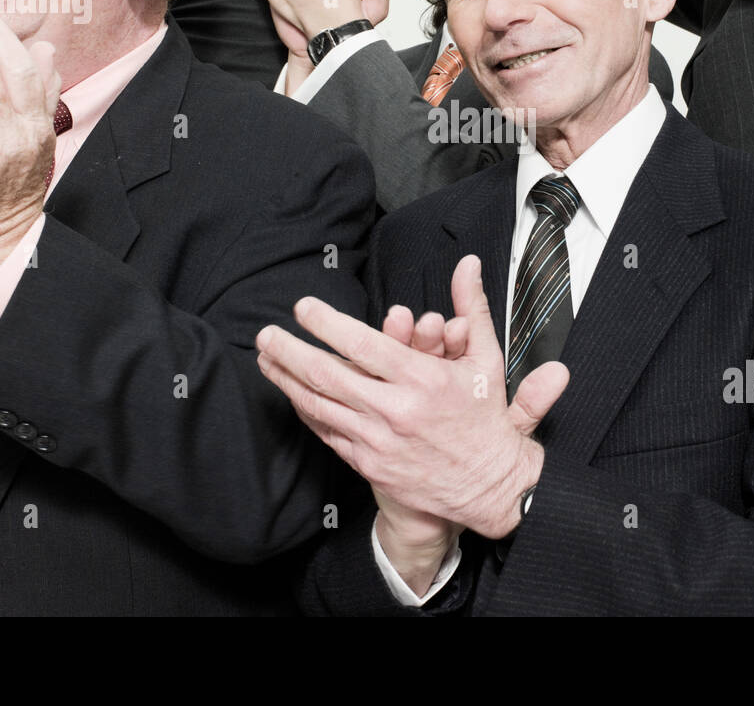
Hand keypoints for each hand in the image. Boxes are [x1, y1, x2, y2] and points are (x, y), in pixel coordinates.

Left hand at [256, 255, 569, 540]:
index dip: (327, 324)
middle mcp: (396, 411)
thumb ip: (473, 307)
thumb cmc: (485, 420)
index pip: (363, 345)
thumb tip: (467, 265)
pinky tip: (292, 393)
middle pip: (328, 376)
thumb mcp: (487, 359)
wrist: (488, 487)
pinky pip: (327, 433)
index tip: (304, 308)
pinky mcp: (369, 463)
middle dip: (290, 351)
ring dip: (287, 380)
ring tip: (266, 359)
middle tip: (266, 333)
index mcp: (424, 380)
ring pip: (320, 406)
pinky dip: (306, 410)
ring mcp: (378, 440)